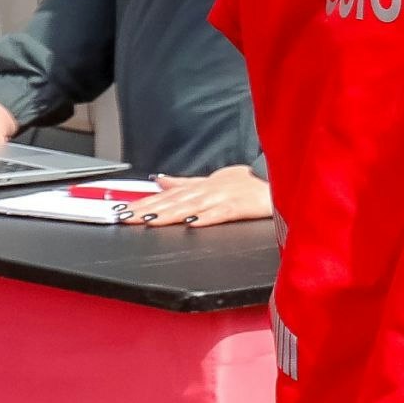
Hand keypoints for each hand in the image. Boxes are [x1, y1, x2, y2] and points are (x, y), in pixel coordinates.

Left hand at [123, 164, 272, 226]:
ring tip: (148, 221)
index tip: (122, 210)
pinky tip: (192, 224)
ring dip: (169, 214)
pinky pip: (221, 213)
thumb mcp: (215, 179)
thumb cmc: (249, 183)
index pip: (166, 195)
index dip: (143, 202)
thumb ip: (186, 183)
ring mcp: (224, 198)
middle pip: (173, 201)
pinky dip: (207, 217)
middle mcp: (208, 190)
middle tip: (125, 217)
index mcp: (200, 186)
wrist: (281, 178)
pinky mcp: (241, 207)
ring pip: (191, 207)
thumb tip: (160, 180)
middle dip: (147, 210)